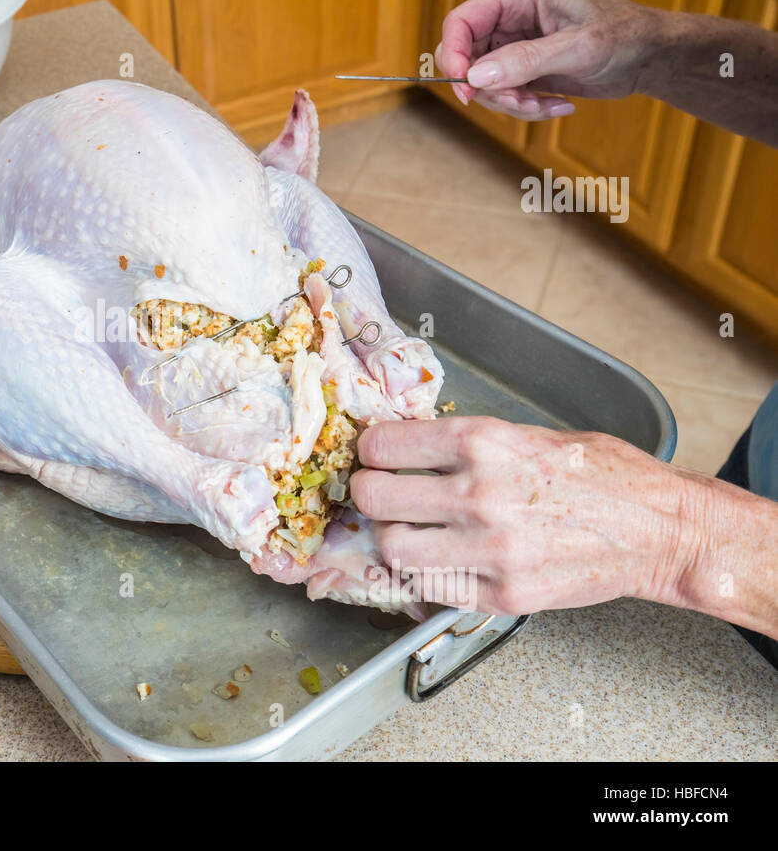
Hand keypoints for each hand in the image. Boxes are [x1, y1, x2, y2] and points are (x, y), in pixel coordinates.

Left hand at [349, 417, 696, 614]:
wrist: (660, 530)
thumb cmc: (604, 476)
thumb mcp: (530, 435)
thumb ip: (469, 443)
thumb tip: (410, 446)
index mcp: (484, 443)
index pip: (384, 446)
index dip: (371, 452)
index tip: (374, 456)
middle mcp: (479, 494)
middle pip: (375, 497)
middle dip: (368, 493)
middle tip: (377, 493)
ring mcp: (489, 549)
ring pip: (393, 547)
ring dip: (392, 536)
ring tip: (409, 529)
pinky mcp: (502, 593)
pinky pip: (430, 587)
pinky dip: (425, 573)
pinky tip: (441, 559)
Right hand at [435, 0, 662, 120]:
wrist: (653, 57)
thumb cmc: (627, 36)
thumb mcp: (579, 49)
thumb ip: (525, 60)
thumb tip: (475, 78)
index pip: (461, 22)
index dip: (453, 56)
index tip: (465, 90)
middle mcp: (510, 17)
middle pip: (467, 59)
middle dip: (489, 89)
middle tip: (519, 103)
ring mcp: (515, 45)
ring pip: (483, 84)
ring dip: (511, 103)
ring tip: (545, 106)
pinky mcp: (524, 69)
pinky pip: (505, 96)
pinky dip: (526, 108)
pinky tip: (558, 106)